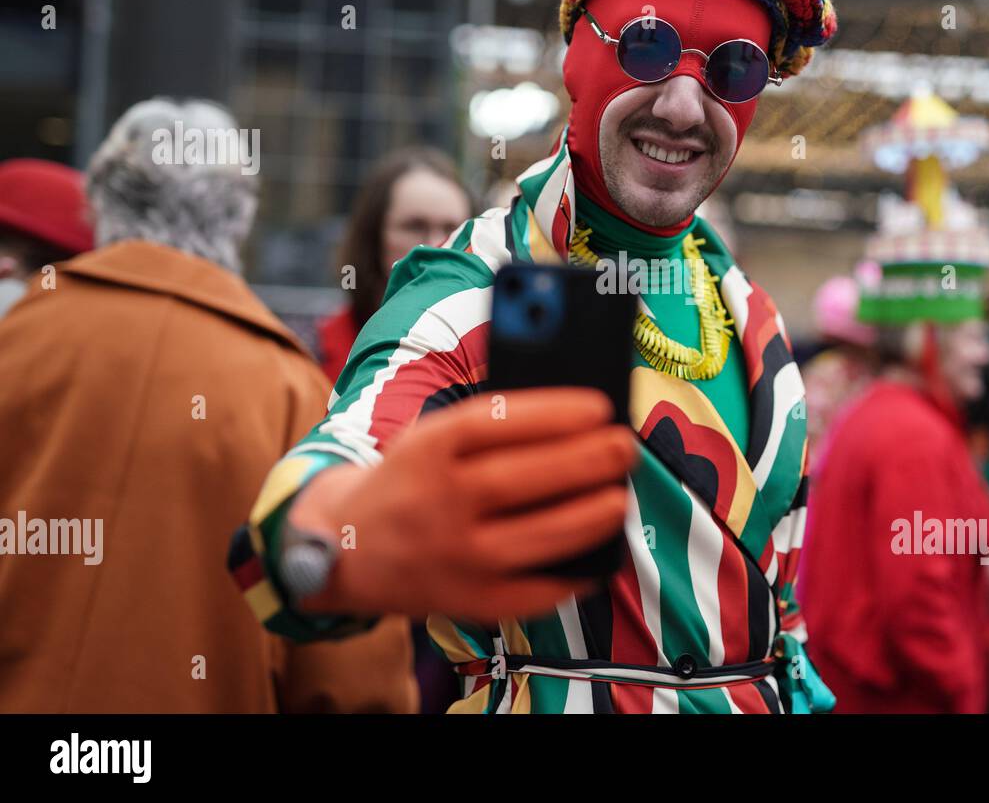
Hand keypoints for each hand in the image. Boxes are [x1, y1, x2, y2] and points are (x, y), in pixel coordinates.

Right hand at [289, 387, 637, 622]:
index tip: (600, 406)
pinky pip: (533, 593)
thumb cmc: (409, 480)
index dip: (554, 412)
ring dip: (590, 516)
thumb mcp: (428, 437)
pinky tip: (601, 556)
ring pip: (536, 538)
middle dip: (585, 460)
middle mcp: (438, 502)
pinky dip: (573, 576)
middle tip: (625, 448)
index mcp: (426, 449)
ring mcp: (453, 556)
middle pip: (522, 479)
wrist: (343, 548)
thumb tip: (576, 422)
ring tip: (620, 496)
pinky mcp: (468, 601)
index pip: (495, 421)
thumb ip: (490, 426)